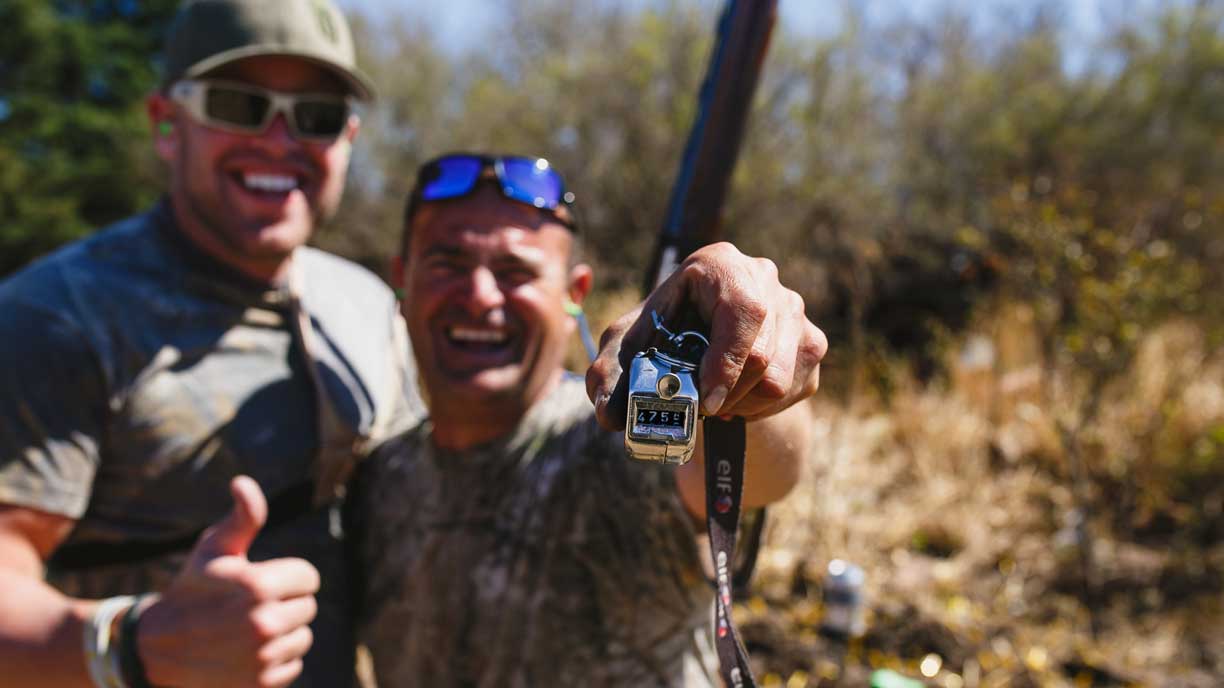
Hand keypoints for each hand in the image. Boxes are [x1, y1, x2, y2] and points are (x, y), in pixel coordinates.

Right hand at [136, 476, 319, 687]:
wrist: (157, 647)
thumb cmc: (192, 590)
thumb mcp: (213, 549)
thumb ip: (242, 517)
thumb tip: (243, 483)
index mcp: (259, 585)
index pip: (309, 577)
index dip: (288, 576)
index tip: (262, 579)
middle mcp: (264, 623)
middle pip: (308, 607)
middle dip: (286, 603)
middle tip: (251, 605)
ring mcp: (262, 657)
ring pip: (303, 637)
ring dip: (284, 632)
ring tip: (248, 629)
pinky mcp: (261, 684)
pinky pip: (292, 665)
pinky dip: (276, 660)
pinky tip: (247, 653)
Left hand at [587, 242, 826, 428]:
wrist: (702, 342)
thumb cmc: (661, 334)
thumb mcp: (627, 348)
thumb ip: (607, 374)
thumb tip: (607, 414)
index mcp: (720, 263)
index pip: (743, 311)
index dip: (726, 361)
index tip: (708, 402)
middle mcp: (764, 277)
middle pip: (763, 353)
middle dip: (727, 394)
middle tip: (703, 409)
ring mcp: (795, 308)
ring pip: (780, 377)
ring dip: (742, 404)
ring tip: (717, 400)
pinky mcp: (812, 341)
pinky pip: (796, 389)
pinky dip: (763, 408)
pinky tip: (738, 398)